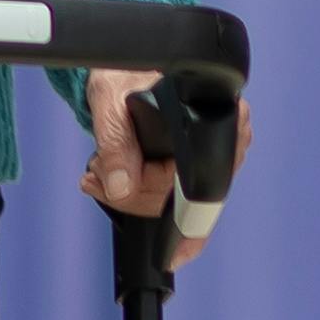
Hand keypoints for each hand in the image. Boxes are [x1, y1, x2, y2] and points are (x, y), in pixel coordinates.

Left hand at [83, 66, 238, 269]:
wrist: (121, 63)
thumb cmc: (124, 73)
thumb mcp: (110, 100)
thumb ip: (116, 142)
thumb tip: (121, 186)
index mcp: (213, 115)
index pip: (206, 181)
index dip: (193, 226)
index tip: (175, 257)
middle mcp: (223, 135)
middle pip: (184, 198)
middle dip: (134, 196)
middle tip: (96, 177)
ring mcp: (209, 151)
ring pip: (171, 200)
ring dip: (129, 194)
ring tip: (97, 171)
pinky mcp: (189, 161)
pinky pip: (168, 192)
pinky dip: (134, 191)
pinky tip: (108, 179)